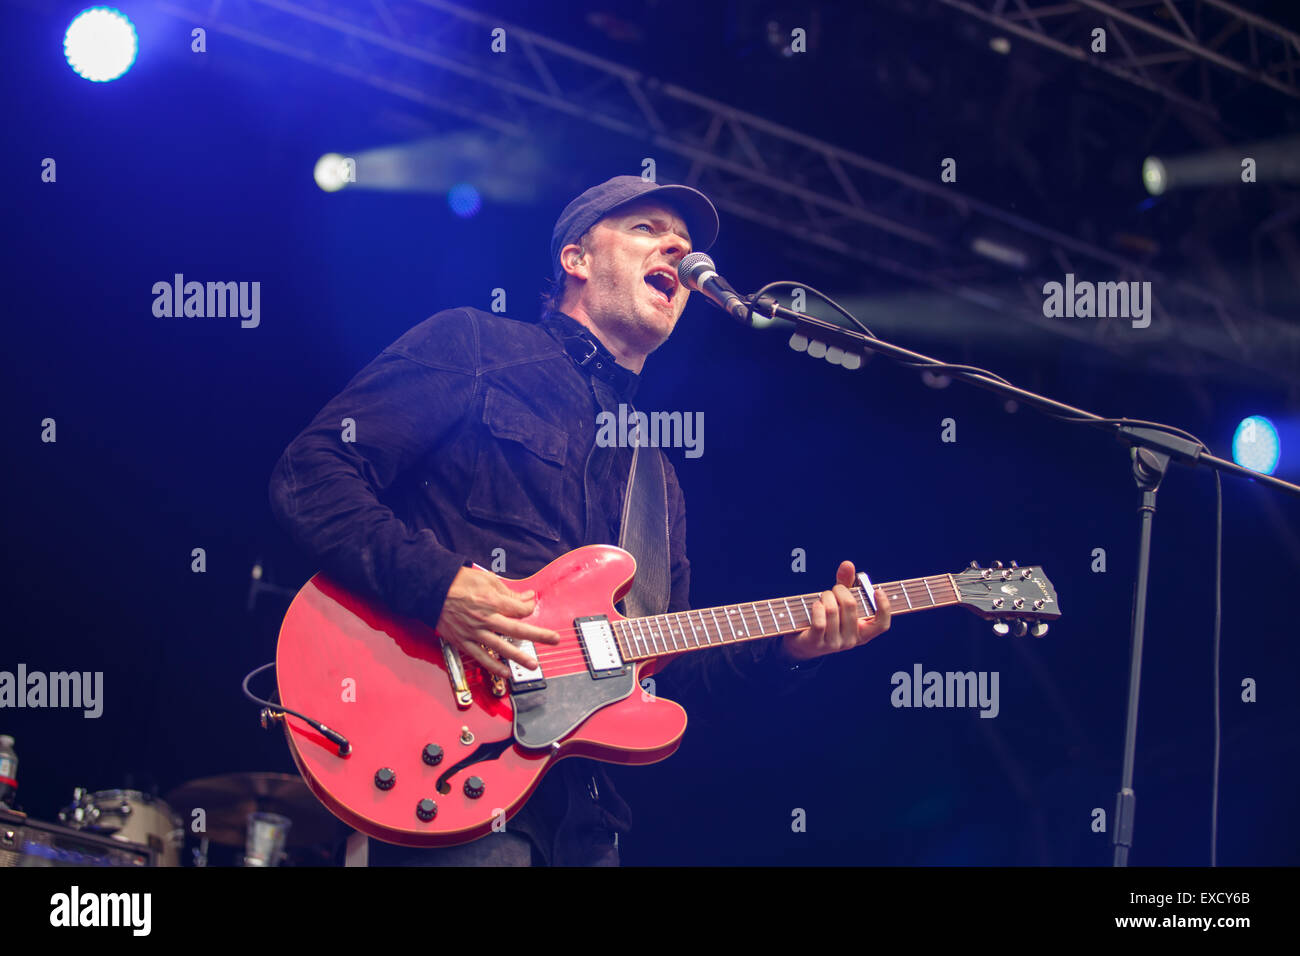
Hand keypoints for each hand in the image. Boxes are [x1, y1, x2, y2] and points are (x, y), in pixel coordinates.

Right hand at [436, 566, 560, 677]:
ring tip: (533, 665)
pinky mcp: (462, 641)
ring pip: (500, 648)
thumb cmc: (458, 582)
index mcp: (491, 601)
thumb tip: (527, 598)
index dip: (529, 607)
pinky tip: (506, 673)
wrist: (431, 590)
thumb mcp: (487, 580)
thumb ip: (509, 592)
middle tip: (555, 639)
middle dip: (538, 635)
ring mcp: (473, 632)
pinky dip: (493, 666)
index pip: (519, 610)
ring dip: (519, 657)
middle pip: (517, 630)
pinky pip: (480, 657)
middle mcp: (484, 619)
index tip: (529, 605)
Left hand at [781, 560, 890, 661]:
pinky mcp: (817, 643)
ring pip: (832, 610)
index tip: (877, 590)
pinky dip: (817, 607)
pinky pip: (820, 622)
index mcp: (862, 633)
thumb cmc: (826, 619)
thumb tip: (848, 564)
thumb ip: (846, 584)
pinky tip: (816, 605)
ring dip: (825, 597)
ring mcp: (834, 644)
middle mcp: (851, 641)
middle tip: (834, 590)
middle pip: (851, 606)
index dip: (883, 607)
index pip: (882, 624)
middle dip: (839, 590)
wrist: (803, 642)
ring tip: (822, 599)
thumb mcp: (839, 602)